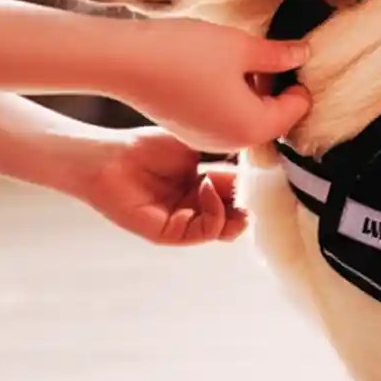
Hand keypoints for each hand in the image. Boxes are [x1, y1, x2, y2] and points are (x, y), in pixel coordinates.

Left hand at [79, 127, 246, 244]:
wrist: (111, 158)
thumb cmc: (147, 146)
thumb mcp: (196, 146)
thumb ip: (225, 153)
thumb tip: (259, 152)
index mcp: (204, 184)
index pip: (238, 190)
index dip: (254, 183)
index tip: (269, 169)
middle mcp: (197, 206)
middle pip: (236, 212)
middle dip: (250, 199)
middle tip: (259, 182)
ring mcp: (185, 221)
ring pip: (226, 227)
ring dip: (235, 207)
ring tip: (233, 185)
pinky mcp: (171, 234)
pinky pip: (205, 231)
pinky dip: (214, 211)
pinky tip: (205, 186)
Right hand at [121, 18, 311, 152]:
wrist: (125, 61)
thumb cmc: (184, 53)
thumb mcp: (241, 47)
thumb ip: (277, 55)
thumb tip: (302, 55)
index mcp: (252, 128)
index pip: (295, 110)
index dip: (297, 81)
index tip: (284, 57)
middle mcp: (232, 143)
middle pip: (272, 119)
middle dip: (273, 89)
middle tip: (262, 55)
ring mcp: (207, 140)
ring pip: (246, 118)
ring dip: (250, 93)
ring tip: (236, 60)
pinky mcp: (189, 131)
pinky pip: (223, 119)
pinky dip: (228, 98)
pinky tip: (213, 71)